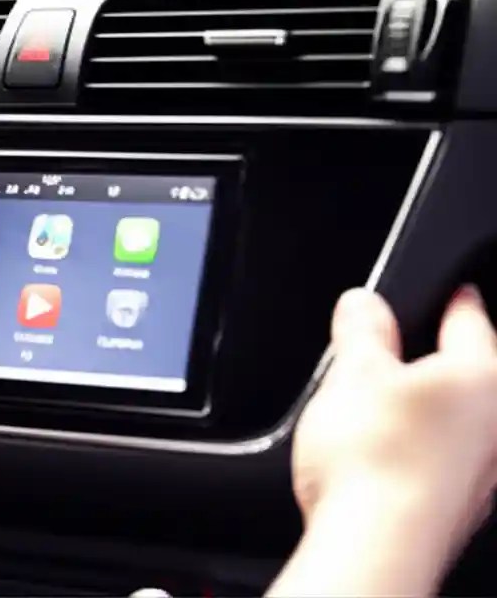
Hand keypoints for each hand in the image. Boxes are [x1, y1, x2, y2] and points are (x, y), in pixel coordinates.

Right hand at [292, 286, 496, 569]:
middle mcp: (496, 420)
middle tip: (393, 352)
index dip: (453, 299)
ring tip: (381, 409)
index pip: (471, 318)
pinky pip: (446, 461)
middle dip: (434, 360)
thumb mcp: (352, 373)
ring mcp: (485, 469)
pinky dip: (420, 452)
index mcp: (481, 374)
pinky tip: (384, 457)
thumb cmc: (375, 460)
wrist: (377, 544)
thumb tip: (363, 304)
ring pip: (459, 420)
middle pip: (469, 372)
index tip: (452, 290)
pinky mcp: (463, 505)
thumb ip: (362, 331)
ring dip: (428, 411)